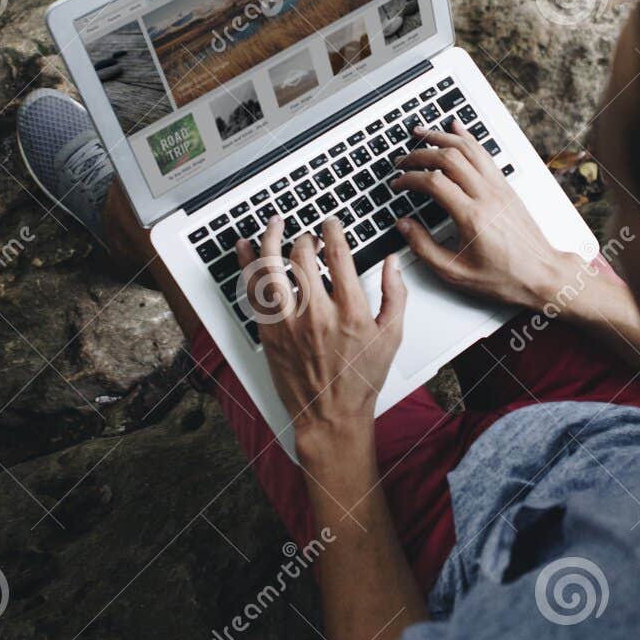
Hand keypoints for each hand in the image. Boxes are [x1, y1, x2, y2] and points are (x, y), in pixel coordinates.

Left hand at [236, 215, 406, 445]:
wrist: (330, 416)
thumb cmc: (360, 380)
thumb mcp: (391, 337)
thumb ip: (395, 295)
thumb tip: (392, 263)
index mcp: (349, 311)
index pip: (338, 255)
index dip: (332, 230)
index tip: (331, 223)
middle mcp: (316, 313)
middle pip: (303, 256)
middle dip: (306, 236)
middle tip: (309, 234)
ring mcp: (289, 323)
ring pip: (272, 267)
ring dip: (271, 238)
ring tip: (274, 223)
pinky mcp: (269, 333)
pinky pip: (253, 290)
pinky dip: (246, 265)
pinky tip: (244, 247)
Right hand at [391, 118, 573, 310]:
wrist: (541, 274)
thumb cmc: (504, 277)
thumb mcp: (455, 273)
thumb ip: (424, 248)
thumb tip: (404, 225)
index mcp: (472, 217)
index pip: (434, 183)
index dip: (409, 178)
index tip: (397, 184)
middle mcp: (486, 196)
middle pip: (448, 158)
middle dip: (420, 154)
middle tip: (402, 161)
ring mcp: (498, 188)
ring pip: (467, 149)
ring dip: (441, 137)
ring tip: (422, 132)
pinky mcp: (506, 186)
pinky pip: (484, 153)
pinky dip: (467, 138)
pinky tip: (456, 129)